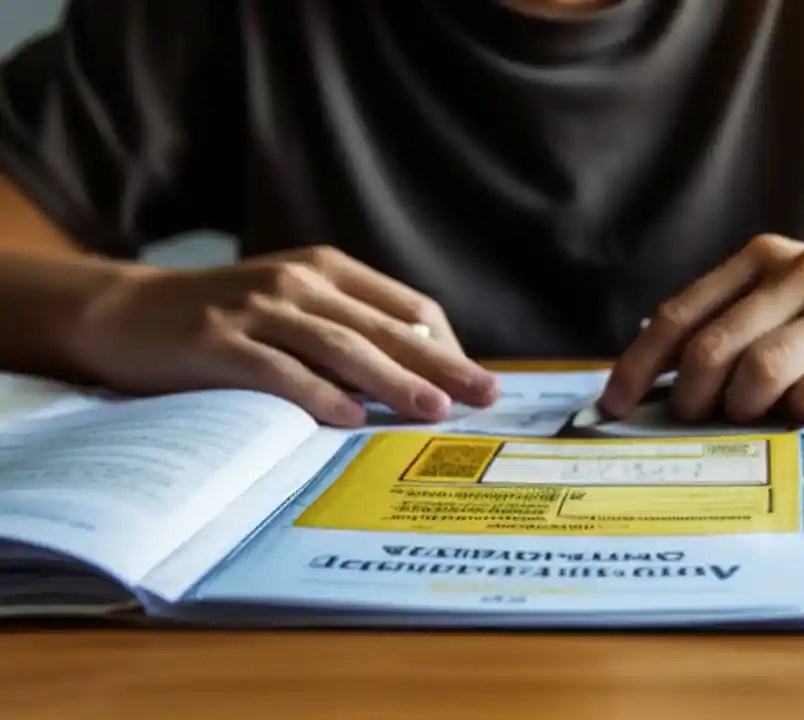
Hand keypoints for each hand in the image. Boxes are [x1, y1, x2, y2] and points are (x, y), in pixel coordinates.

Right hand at [67, 246, 498, 425]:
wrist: (123, 311)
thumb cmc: (223, 317)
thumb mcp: (292, 303)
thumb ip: (348, 325)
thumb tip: (423, 367)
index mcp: (327, 270)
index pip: (409, 306)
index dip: (447, 345)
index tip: (471, 381)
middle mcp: (299, 282)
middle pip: (385, 328)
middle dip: (441, 364)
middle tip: (484, 395)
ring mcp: (257, 309)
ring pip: (341, 346)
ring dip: (393, 380)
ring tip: (433, 410)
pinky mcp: (218, 341)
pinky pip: (278, 370)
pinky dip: (316, 393)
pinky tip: (348, 418)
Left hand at [599, 235, 803, 421]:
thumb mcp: (795, 305)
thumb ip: (736, 326)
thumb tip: (660, 379)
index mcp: (767, 259)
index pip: (682, 314)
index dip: (640, 365)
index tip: (614, 407)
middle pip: (714, 345)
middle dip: (689, 397)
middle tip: (691, 423)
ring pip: (762, 369)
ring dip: (742, 409)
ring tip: (750, 419)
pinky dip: (796, 417)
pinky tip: (801, 419)